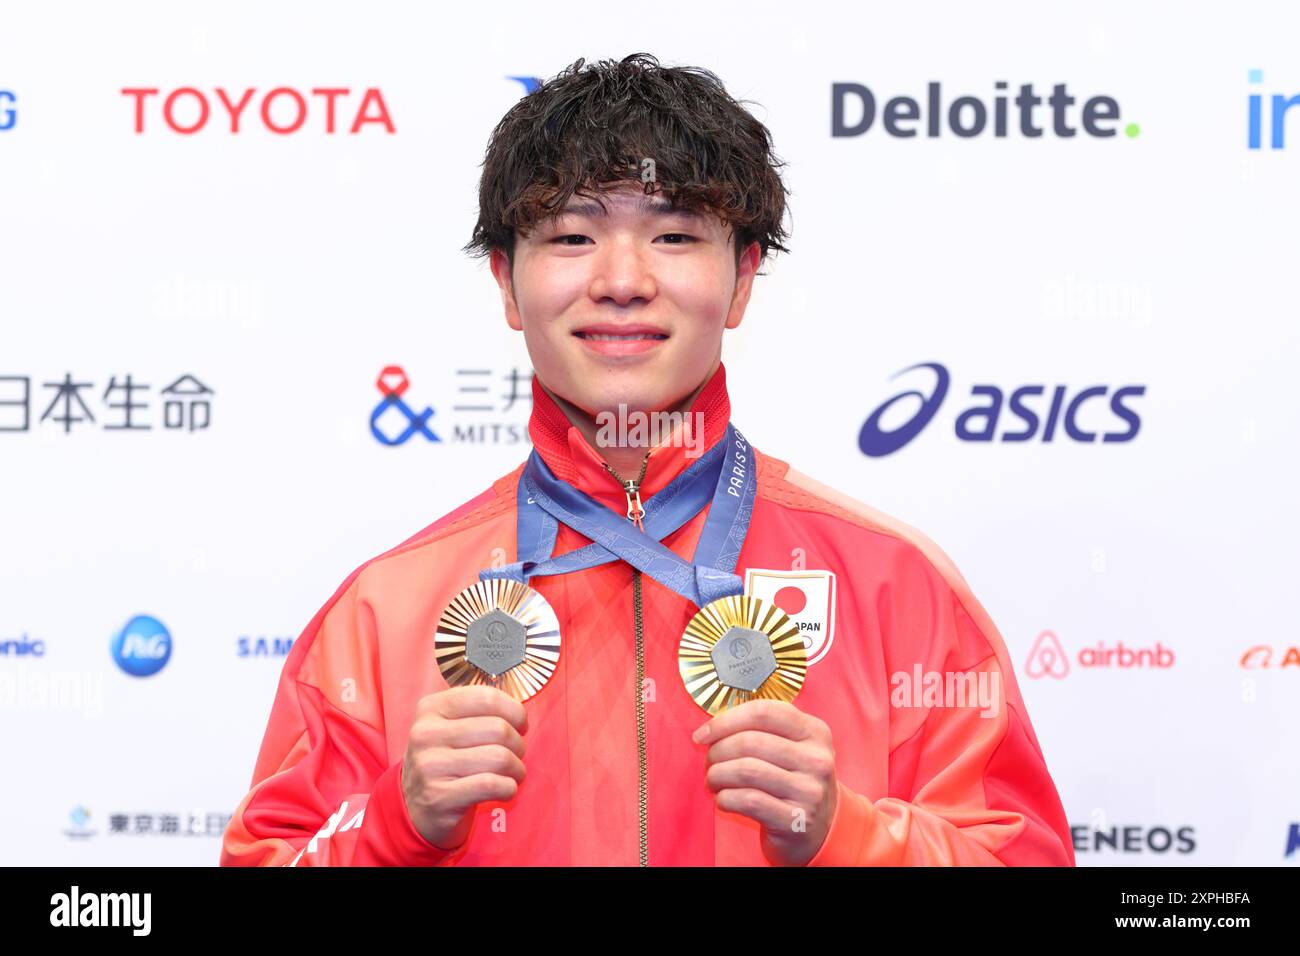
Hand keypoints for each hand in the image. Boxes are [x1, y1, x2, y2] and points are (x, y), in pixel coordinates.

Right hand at [401, 685, 527, 850]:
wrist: (415, 808)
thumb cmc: (445, 761)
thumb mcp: (450, 726)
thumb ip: (480, 711)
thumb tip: (519, 714)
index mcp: (431, 708)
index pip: (487, 697)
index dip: (514, 711)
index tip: (519, 726)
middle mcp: (426, 733)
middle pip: (498, 728)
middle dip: (518, 744)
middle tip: (515, 755)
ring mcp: (429, 766)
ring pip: (499, 757)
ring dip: (516, 769)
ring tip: (511, 774)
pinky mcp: (439, 797)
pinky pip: (492, 785)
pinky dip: (508, 788)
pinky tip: (503, 790)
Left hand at [693, 699, 837, 865]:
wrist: (822, 830)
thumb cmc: (793, 782)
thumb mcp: (790, 748)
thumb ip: (759, 731)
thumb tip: (710, 729)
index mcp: (815, 732)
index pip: (763, 713)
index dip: (725, 721)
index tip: (702, 735)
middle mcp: (817, 759)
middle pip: (750, 742)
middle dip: (717, 751)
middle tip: (709, 763)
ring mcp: (810, 791)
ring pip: (746, 770)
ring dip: (717, 775)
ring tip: (713, 781)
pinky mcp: (796, 821)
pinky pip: (748, 801)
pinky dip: (725, 798)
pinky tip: (724, 800)